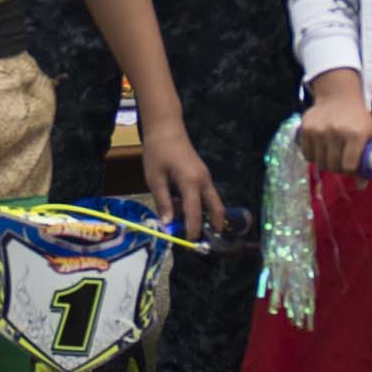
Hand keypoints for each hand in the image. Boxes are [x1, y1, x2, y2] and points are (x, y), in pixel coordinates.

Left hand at [137, 119, 225, 239]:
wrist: (166, 128)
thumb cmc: (158, 152)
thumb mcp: (155, 178)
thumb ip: (163, 201)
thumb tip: (168, 223)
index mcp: (191, 182)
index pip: (195, 212)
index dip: (193, 229)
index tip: (189, 243)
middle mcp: (204, 181)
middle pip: (216, 208)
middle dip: (215, 224)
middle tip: (208, 240)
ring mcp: (205, 176)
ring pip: (212, 201)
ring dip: (207, 215)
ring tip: (196, 229)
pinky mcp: (202, 174)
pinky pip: (206, 194)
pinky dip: (202, 205)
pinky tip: (187, 211)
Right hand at [295, 86, 371, 175]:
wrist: (338, 96)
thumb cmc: (358, 118)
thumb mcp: (370, 135)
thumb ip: (370, 160)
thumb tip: (361, 186)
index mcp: (356, 134)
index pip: (349, 166)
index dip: (351, 170)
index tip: (352, 167)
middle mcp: (336, 131)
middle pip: (333, 166)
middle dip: (338, 168)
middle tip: (342, 161)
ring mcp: (319, 130)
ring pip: (319, 163)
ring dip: (326, 163)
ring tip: (332, 153)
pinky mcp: (305, 129)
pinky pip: (307, 155)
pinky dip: (314, 156)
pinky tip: (321, 147)